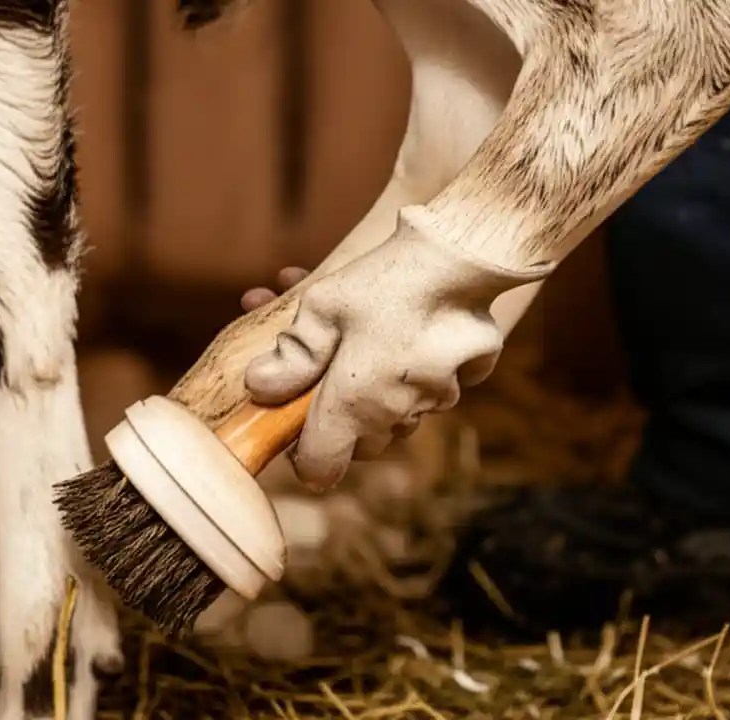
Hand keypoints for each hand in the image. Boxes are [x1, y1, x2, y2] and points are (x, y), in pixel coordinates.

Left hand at [244, 208, 550, 491]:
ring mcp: (438, 397)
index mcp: (355, 407)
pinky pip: (436, 383)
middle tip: (326, 378)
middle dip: (342, 420)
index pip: (322, 468)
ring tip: (362, 339)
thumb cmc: (386, 281)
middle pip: (363, 444)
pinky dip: (420, 367)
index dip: (303, 457)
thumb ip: (293, 355)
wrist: (463, 255)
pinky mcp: (468, 374)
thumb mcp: (322, 308)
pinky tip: (411, 329)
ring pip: (399, 414)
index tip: (295, 431)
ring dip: (379, 391)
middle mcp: (398, 414)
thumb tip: (261, 386)